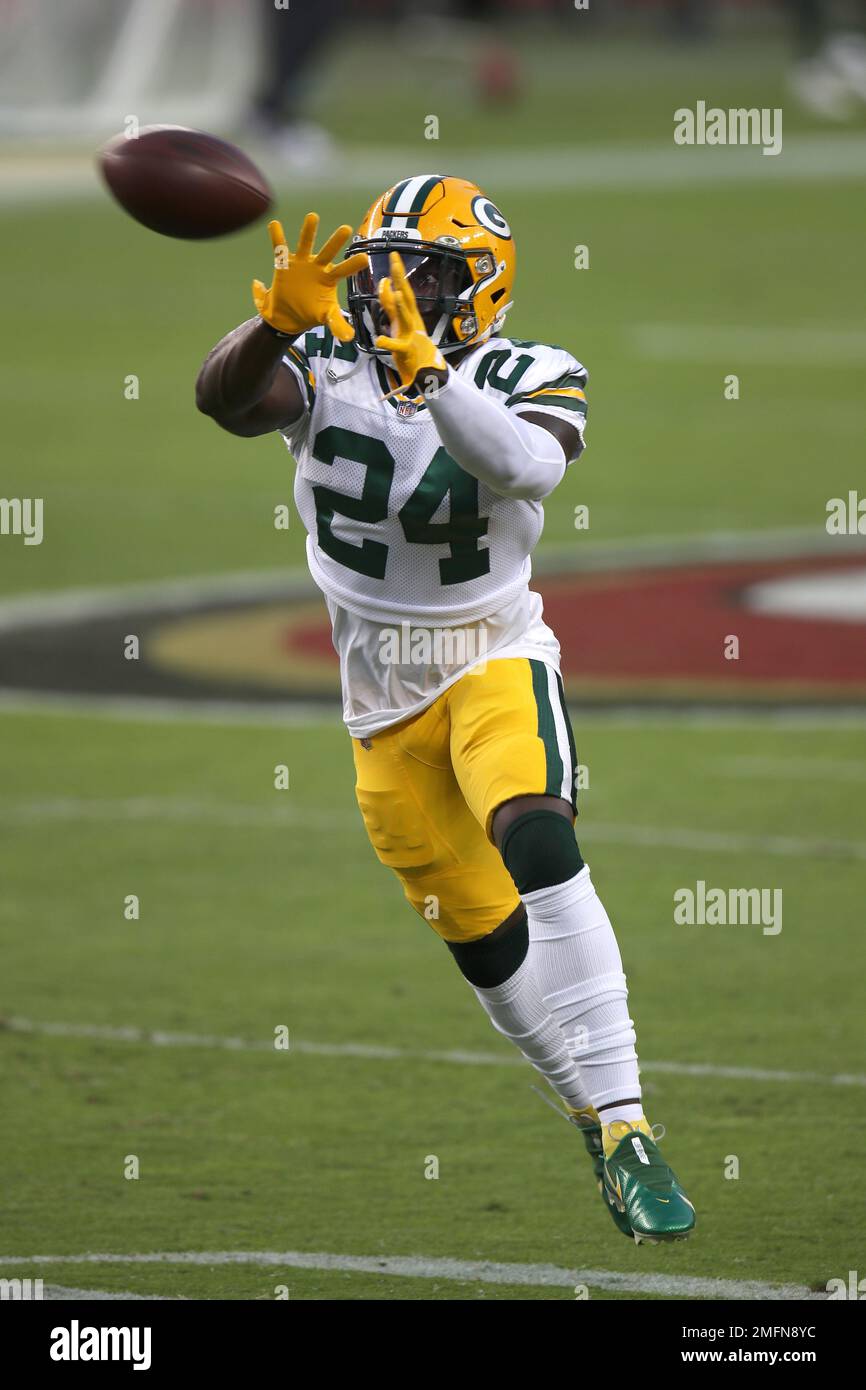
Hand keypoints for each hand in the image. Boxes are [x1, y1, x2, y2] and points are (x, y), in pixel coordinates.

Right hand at [252, 213, 366, 341]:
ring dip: (309, 232)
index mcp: (329, 279)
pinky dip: (277, 237)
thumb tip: (349, 338)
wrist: (287, 317)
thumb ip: (337, 324)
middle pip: (328, 253)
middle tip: (346, 229)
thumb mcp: (324, 317)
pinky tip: (275, 225)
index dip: (353, 265)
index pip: (343, 270)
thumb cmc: (310, 314)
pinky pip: (280, 248)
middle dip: (336, 242)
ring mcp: (301, 263)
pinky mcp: (284, 264)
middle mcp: (317, 267)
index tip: (365, 258)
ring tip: (313, 216)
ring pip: (306, 244)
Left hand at [375, 252, 446, 387]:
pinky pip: (398, 347)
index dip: (397, 273)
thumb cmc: (411, 345)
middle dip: (401, 278)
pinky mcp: (407, 352)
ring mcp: (411, 335)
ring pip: (406, 318)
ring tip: (397, 292)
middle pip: (406, 296)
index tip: (392, 255)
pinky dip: (389, 343)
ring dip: (402, 306)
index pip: (402, 290)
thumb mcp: (399, 321)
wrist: (426, 370)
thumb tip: (384, 284)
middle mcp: (412, 321)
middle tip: (395, 260)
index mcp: (409, 314)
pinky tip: (379, 340)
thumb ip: (390, 305)